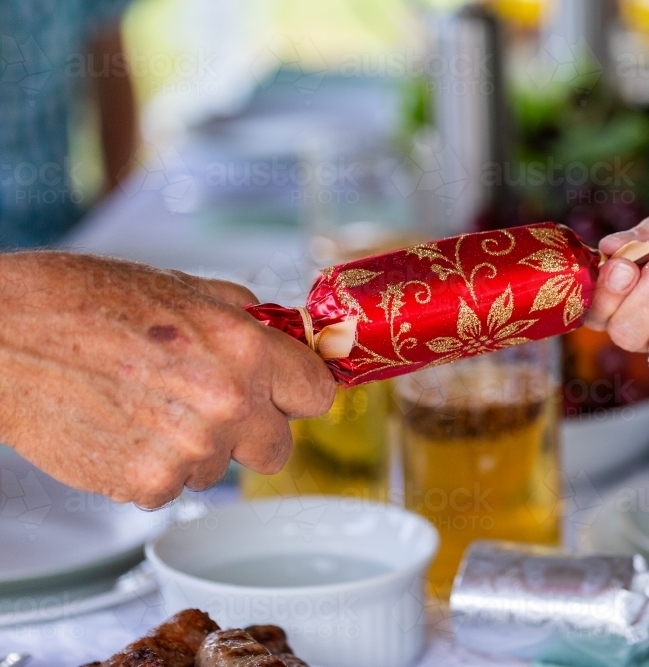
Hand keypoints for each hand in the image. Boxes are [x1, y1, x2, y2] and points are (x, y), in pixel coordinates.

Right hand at [0, 252, 335, 507]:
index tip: (285, 394)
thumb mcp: (186, 289)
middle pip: (279, 449)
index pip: (318, 394)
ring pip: (221, 470)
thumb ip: (248, 321)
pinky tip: (123, 429)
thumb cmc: (86, 303)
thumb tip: (288, 340)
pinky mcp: (148, 484)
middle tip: (215, 408)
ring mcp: (190, 449)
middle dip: (254, 432)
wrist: (4, 338)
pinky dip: (154, 468)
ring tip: (147, 406)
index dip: (298, 393)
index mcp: (245, 348)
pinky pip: (174, 487)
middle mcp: (228, 402)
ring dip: (197, 448)